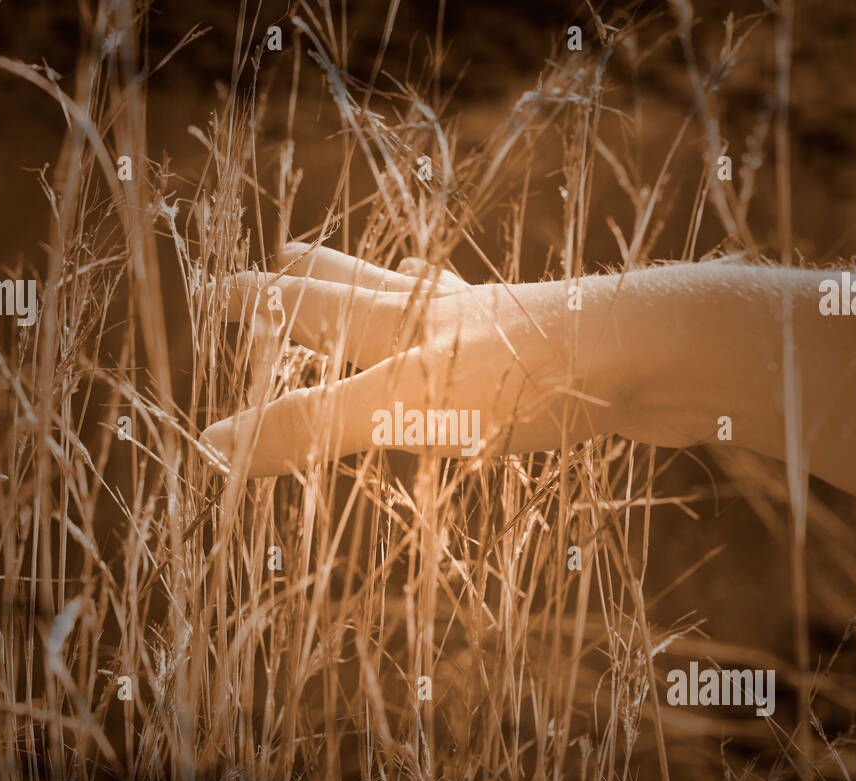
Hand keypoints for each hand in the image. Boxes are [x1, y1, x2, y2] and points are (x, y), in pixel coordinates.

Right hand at [200, 243, 704, 477]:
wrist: (643, 358)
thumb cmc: (518, 375)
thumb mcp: (399, 408)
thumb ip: (312, 426)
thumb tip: (213, 448)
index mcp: (389, 322)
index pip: (302, 304)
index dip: (253, 303)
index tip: (212, 295)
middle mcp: (433, 312)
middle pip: (357, 282)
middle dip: (311, 276)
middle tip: (282, 257)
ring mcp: (488, 325)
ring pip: (424, 299)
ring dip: (391, 290)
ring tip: (386, 278)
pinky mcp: (536, 350)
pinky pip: (481, 331)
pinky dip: (465, 325)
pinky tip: (486, 336)